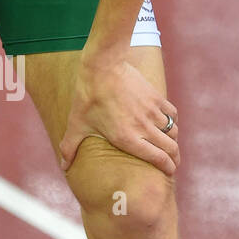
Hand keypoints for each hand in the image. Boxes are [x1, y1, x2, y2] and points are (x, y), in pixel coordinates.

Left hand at [59, 55, 179, 175]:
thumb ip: (70, 147)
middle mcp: (144, 127)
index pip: (158, 159)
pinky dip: (172, 121)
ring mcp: (152, 112)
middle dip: (175, 159)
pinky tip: (167, 123)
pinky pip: (172, 114)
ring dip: (173, 141)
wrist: (103, 67)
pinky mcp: (156, 98)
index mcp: (128, 138)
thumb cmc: (88, 97)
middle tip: (173, 163)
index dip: (168, 168)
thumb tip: (63, 166)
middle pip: (171, 148)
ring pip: (173, 132)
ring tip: (170, 146)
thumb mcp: (77, 124)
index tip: (169, 172)